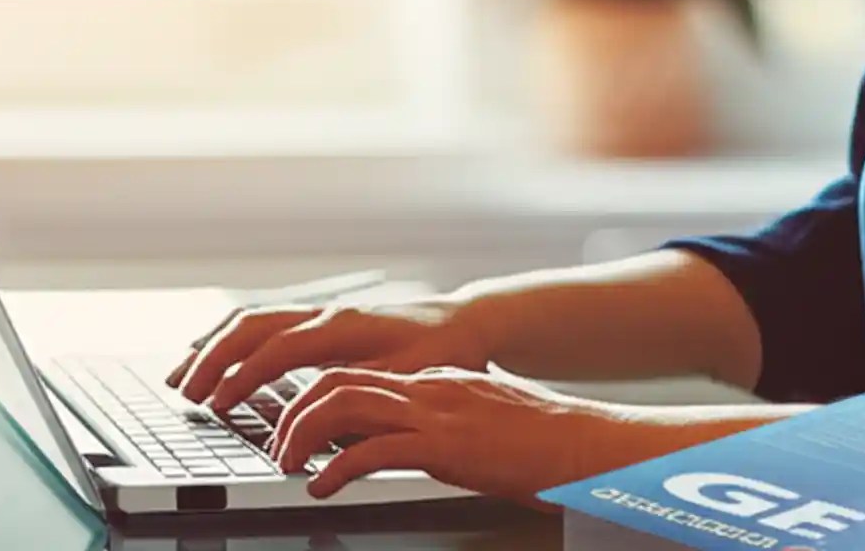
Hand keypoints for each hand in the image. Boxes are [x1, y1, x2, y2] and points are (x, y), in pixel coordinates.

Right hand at [166, 298, 491, 411]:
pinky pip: (266, 323)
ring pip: (253, 321)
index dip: (242, 378)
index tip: (218, 405)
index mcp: (344, 327)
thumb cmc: (443, 351)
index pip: (277, 350)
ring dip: (213, 346)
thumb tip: (319, 421)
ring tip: (182, 376)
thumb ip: (364, 396)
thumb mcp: (409, 379)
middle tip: (185, 393)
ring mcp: (322, 312)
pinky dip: (233, 339)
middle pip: (251, 327)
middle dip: (212, 359)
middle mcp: (326, 313)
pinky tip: (216, 355)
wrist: (465, 322)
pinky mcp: (322, 320)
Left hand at [269, 367, 777, 506]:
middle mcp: (429, 389)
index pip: (362, 375)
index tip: (297, 425)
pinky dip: (335, 469)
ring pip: (344, 404)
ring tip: (289, 463)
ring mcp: (435, 413)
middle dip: (296, 410)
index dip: (318, 398)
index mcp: (438, 383)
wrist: (585, 444)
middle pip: (340, 380)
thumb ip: (448, 425)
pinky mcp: (443, 445)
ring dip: (303, 433)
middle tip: (278, 443)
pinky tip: (325, 489)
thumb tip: (413, 443)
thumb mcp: (487, 422)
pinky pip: (370, 451)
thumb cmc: (545, 442)